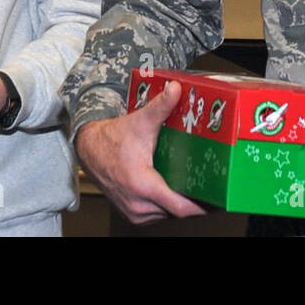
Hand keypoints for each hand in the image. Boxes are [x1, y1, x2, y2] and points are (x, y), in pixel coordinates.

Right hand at [74, 80, 206, 223]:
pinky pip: (157, 215)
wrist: (88, 149)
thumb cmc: (111, 139)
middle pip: (177, 211)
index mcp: (142, 185)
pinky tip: (174, 191)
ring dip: (180, 203)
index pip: (180, 207)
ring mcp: (134, 212)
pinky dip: (167, 206)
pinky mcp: (132, 214)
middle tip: (211, 186)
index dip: (201, 205)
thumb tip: (176, 89)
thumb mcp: (139, 122)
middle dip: (194, 201)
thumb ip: (160, 106)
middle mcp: (138, 203)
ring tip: (195, 187)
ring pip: (168, 214)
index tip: (216, 198)